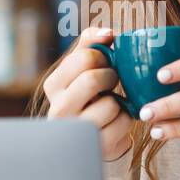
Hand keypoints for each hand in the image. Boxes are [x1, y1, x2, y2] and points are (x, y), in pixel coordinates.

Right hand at [43, 26, 132, 160]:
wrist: (89, 139)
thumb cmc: (88, 96)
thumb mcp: (82, 69)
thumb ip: (90, 43)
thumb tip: (108, 33)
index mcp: (54, 84)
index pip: (85, 57)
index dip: (103, 57)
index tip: (105, 63)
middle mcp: (59, 108)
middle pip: (93, 79)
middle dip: (111, 77)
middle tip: (111, 81)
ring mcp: (77, 130)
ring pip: (110, 103)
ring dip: (119, 102)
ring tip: (111, 106)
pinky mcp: (96, 146)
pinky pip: (123, 122)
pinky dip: (126, 119)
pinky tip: (115, 122)